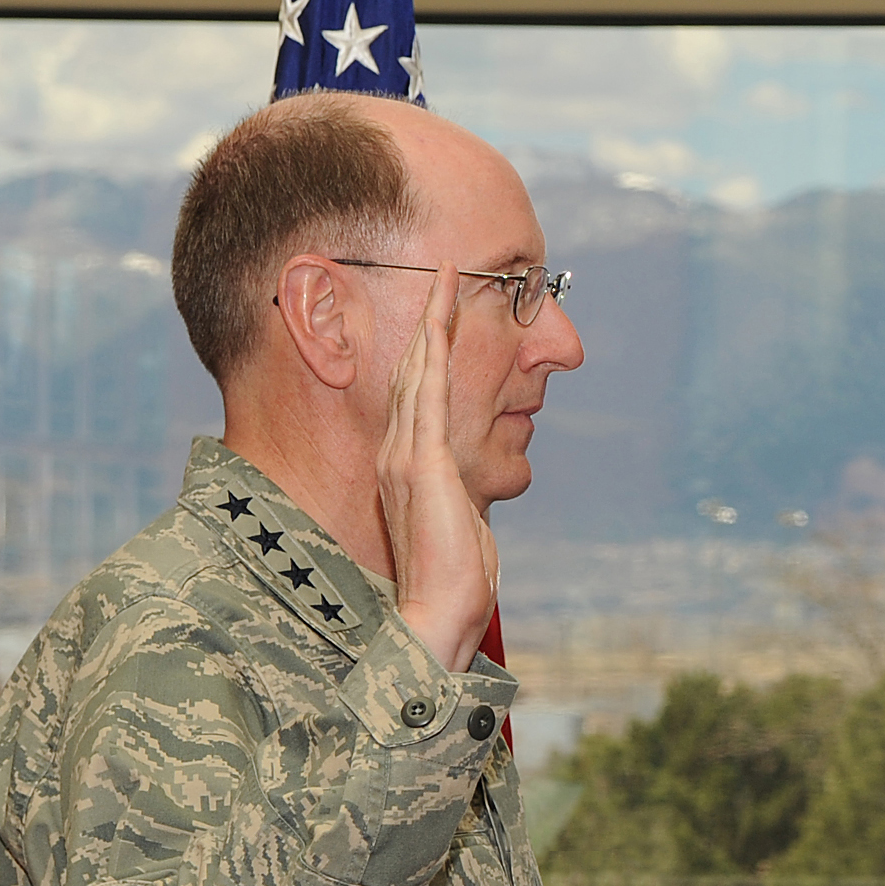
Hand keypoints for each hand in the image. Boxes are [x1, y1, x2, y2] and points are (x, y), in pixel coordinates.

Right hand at [378, 265, 498, 671]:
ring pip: (420, 370)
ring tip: (445, 277)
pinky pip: (429, 391)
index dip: (429, 352)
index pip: (420, 397)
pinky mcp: (423, 460)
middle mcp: (401, 452)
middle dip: (428, 320)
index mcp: (410, 467)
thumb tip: (483, 496)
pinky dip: (435, 351)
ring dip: (432, 321)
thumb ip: (467, 502)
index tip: (442, 315)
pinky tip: (440, 318)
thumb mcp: (467, 527)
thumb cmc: (458, 582)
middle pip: (414, 372)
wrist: (438, 613)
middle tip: (442, 272)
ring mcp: (408, 453)